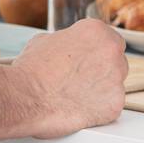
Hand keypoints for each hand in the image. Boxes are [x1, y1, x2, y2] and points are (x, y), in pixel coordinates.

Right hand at [12, 18, 127, 137]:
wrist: (26, 97)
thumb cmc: (32, 70)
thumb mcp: (45, 41)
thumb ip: (67, 42)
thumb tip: (68, 47)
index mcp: (96, 31)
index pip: (110, 40)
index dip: (97, 54)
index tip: (89, 63)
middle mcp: (111, 50)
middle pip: (117, 62)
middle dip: (102, 72)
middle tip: (81, 82)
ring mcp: (116, 77)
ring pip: (116, 85)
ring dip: (102, 91)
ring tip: (76, 97)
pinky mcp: (115, 103)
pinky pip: (112, 107)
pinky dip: (99, 111)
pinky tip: (80, 109)